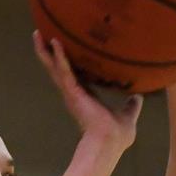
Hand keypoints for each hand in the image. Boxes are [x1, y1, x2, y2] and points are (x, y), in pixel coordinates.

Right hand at [33, 34, 139, 152]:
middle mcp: (74, 93)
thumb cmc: (117, 135)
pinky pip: (64, 71)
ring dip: (45, 51)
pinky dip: (60, 57)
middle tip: (40, 34)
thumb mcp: (127, 115)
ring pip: (54, 67)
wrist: (111, 142)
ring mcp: (71, 92)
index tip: (60, 48)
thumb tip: (139, 98)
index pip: (72, 75)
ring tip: (37, 33)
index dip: (65, 62)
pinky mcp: (73, 92)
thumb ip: (131, 106)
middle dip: (47, 52)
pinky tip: (55, 42)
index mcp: (85, 96)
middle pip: (57, 68)